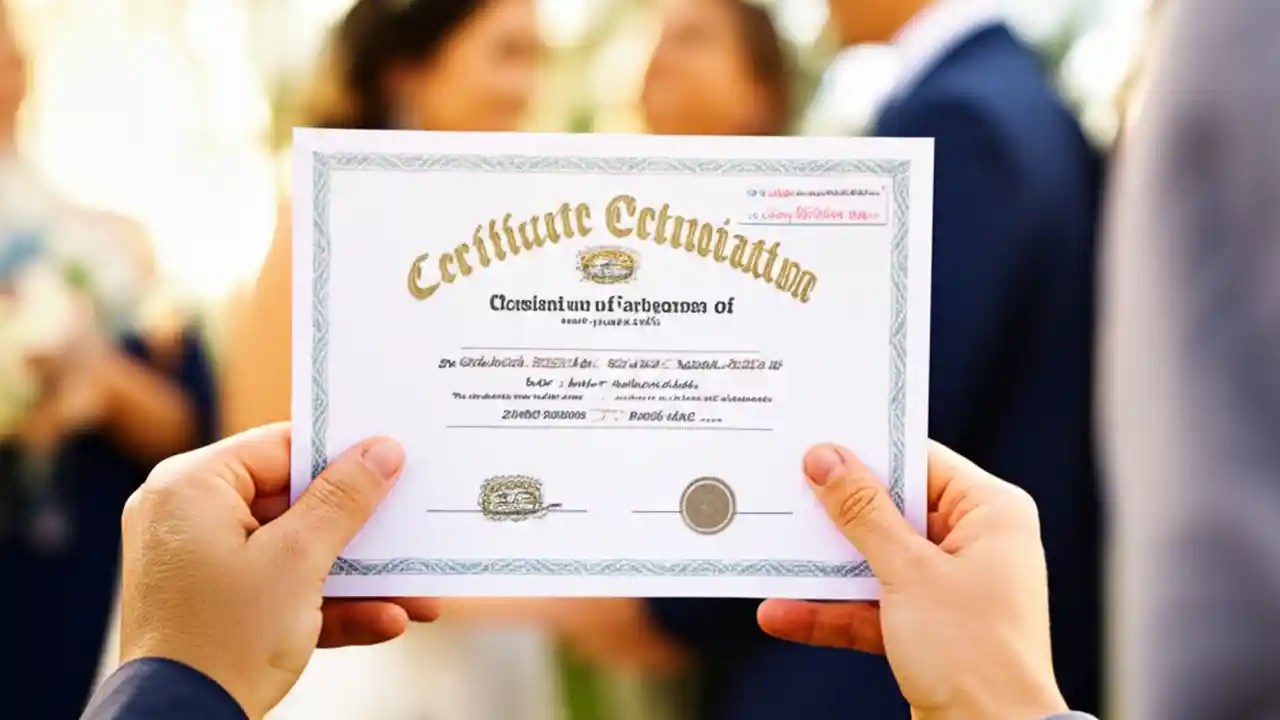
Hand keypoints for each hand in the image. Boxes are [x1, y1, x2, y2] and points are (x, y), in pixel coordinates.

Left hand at [118, 424, 438, 718]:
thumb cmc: (227, 638)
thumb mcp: (298, 560)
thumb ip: (343, 500)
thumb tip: (382, 450)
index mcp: (190, 487)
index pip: (279, 447)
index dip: (341, 454)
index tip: (394, 460)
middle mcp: (186, 517)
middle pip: (292, 501)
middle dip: (358, 527)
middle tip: (410, 522)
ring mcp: (198, 564)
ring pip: (293, 551)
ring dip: (355, 573)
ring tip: (416, 589)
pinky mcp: (214, 605)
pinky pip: (279, 588)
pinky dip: (327, 603)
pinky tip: (386, 620)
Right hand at [758, 442, 1067, 719]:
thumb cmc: (973, 653)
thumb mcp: (908, 573)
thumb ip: (862, 513)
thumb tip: (826, 458)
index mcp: (991, 514)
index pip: (921, 463)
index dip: (868, 454)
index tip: (815, 444)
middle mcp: (975, 544)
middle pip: (892, 511)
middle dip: (835, 514)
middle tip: (784, 493)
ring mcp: (949, 587)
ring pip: (874, 561)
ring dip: (824, 569)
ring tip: (771, 555)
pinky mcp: (925, 627)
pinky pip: (870, 606)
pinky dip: (831, 611)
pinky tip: (782, 613)